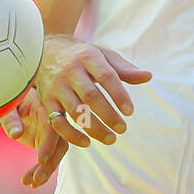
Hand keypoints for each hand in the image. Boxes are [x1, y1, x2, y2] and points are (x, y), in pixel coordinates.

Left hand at [0, 87, 68, 187]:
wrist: (12, 98)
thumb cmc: (9, 99)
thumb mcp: (7, 107)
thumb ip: (11, 120)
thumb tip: (16, 134)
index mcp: (44, 109)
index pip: (52, 128)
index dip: (48, 145)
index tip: (40, 160)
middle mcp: (52, 122)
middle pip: (59, 145)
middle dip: (50, 164)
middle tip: (37, 180)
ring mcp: (49, 133)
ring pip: (55, 155)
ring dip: (45, 171)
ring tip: (30, 183)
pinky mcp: (45, 141)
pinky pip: (47, 159)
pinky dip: (39, 171)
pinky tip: (28, 182)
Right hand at [36, 35, 151, 149]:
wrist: (45, 51)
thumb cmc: (82, 56)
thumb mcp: (103, 55)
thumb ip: (125, 68)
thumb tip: (148, 76)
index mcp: (88, 57)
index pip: (106, 76)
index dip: (119, 95)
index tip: (130, 112)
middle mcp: (70, 71)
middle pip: (90, 96)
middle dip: (108, 115)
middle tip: (123, 129)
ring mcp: (57, 87)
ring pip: (75, 111)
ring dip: (93, 128)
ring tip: (111, 138)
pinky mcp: (47, 100)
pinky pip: (57, 122)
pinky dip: (70, 135)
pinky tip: (87, 142)